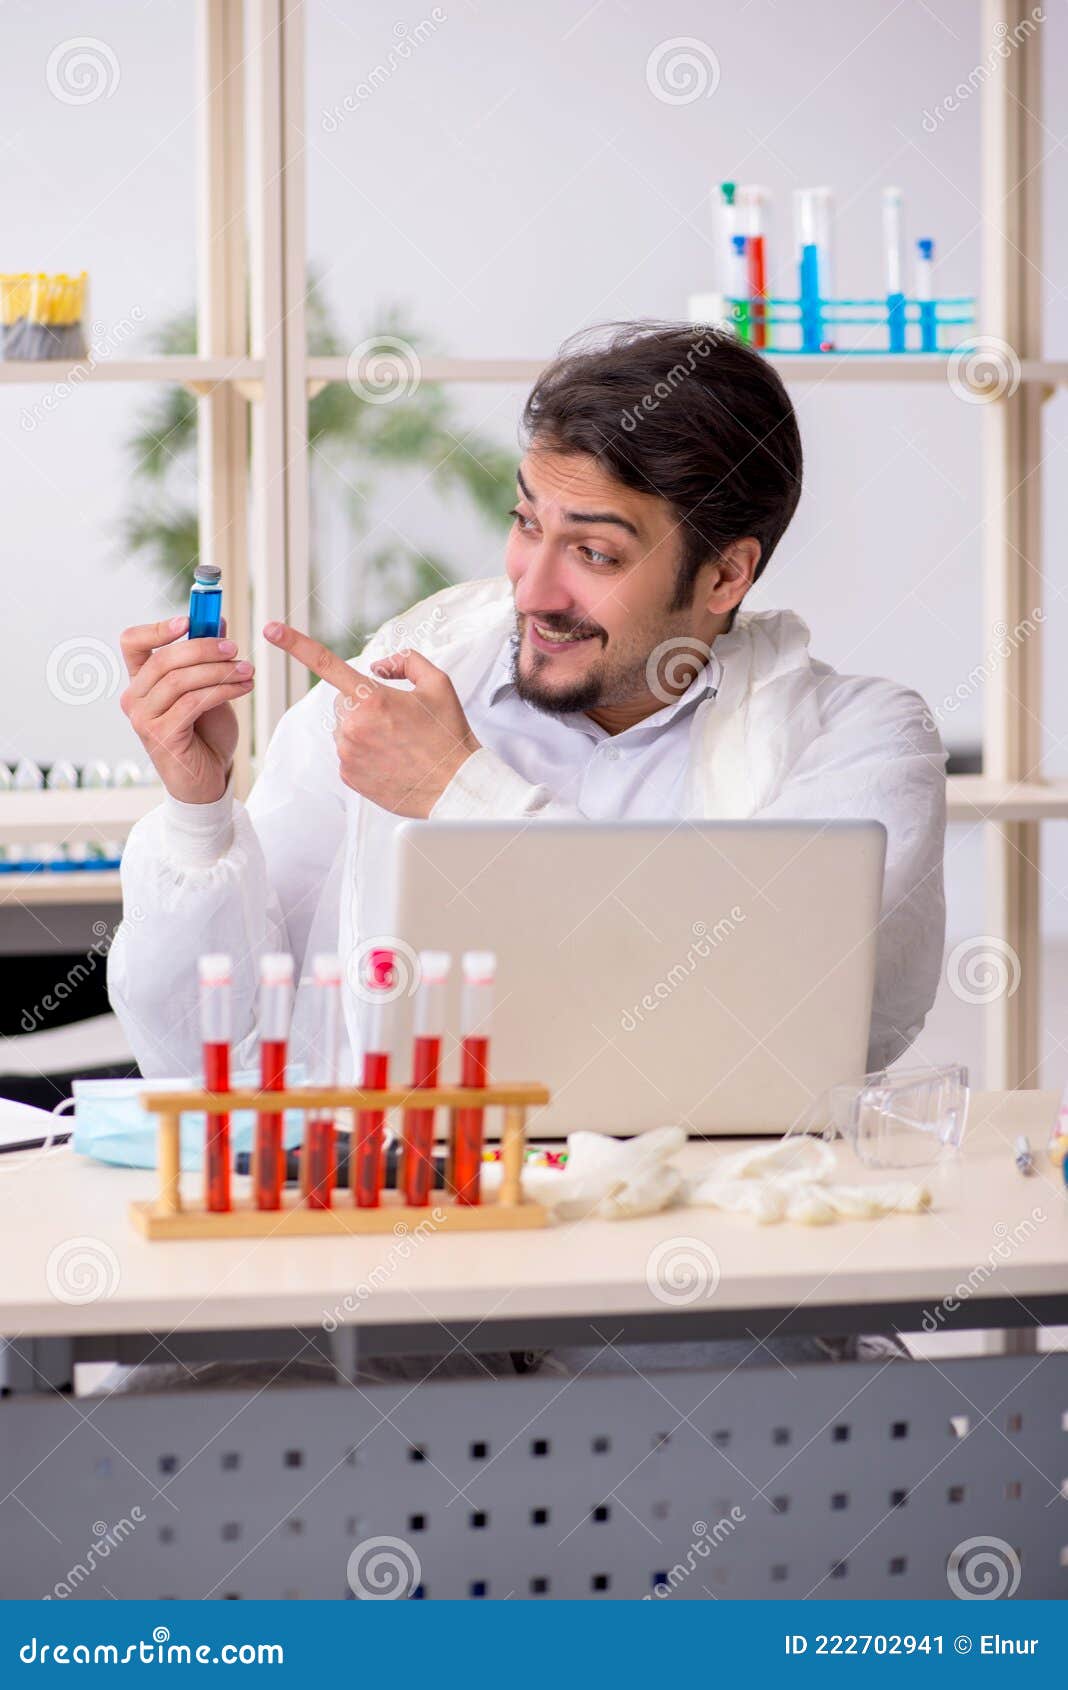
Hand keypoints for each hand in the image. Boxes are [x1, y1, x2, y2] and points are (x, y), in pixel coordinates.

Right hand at [119, 615, 254, 803]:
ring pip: (180, 680)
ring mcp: (143, 719)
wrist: (207, 781)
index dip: (157, 627)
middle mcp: (134, 699)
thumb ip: (206, 659)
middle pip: (163, 659)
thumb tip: (218, 621)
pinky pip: (194, 702)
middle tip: (235, 648)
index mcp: (140, 682)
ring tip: (247, 670)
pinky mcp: (161, 736)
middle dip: (204, 648)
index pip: (131, 643)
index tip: (189, 620)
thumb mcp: (207, 689)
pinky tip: (244, 688)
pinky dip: (223, 690)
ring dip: (219, 671)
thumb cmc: (205, 735)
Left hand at [263, 623, 479, 816]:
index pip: (326, 664)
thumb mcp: (438, 683)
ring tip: (397, 742)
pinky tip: (390, 758)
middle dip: (363, 702)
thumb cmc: (448, 735)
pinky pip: (347, 752)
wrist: (454, 786)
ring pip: (344, 727)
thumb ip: (406, 660)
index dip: (295, 643)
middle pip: (343, 700)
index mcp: (372, 699)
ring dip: (363, 728)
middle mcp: (353, 726)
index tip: (271, 629)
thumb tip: (378, 667)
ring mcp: (347, 753)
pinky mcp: (348, 776)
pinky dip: (364, 751)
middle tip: (397, 718)